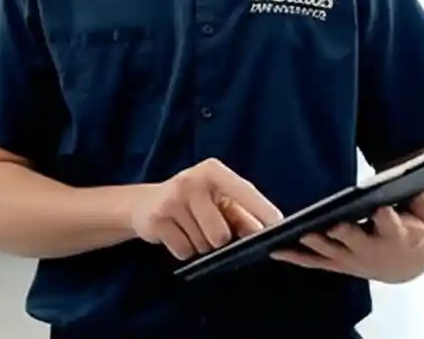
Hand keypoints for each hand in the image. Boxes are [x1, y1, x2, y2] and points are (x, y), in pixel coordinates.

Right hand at [131, 158, 282, 259]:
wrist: (144, 203)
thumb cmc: (192, 201)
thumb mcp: (218, 200)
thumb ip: (243, 215)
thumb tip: (265, 233)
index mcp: (214, 171)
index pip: (244, 192)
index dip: (263, 210)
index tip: (279, 226)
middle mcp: (193, 180)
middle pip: (221, 234)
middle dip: (218, 240)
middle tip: (207, 228)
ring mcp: (173, 200)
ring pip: (203, 245)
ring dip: (200, 245)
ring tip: (190, 229)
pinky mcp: (158, 219)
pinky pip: (184, 252)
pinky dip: (184, 250)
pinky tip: (177, 234)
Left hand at [271, 190, 423, 283]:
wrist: (407, 261)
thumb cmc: (415, 226)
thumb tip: (418, 187)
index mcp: (400, 237)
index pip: (395, 228)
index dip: (390, 221)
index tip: (382, 209)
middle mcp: (373, 253)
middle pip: (358, 243)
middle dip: (347, 235)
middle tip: (334, 225)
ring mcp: (352, 261)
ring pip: (331, 253)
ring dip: (314, 243)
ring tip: (294, 232)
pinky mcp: (337, 263)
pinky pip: (313, 261)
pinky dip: (294, 256)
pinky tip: (273, 249)